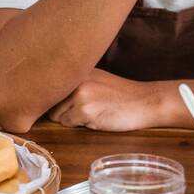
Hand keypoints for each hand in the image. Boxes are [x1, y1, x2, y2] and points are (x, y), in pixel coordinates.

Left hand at [47, 68, 168, 131]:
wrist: (145, 101)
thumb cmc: (122, 94)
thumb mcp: (96, 79)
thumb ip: (74, 83)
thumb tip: (47, 95)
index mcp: (77, 69)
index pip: (49, 86)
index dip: (52, 99)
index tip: (57, 102)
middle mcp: (76, 78)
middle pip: (50, 103)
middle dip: (63, 110)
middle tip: (87, 108)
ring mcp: (80, 94)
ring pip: (57, 115)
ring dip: (71, 119)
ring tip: (93, 112)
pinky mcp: (85, 110)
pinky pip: (68, 124)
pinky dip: (80, 125)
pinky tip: (98, 118)